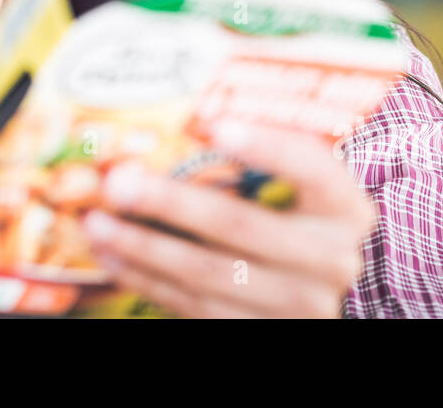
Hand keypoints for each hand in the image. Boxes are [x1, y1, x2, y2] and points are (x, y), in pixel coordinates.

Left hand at [81, 121, 376, 317]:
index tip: (216, 124)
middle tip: (119, 182)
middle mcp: (330, 258)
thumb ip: (266, 152)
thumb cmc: (303, 219)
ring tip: (97, 222)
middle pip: (243, 226)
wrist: (326, 292)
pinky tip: (113, 256)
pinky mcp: (263, 333)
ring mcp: (298, 305)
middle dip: (173, 203)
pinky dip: (148, 280)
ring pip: (209, 274)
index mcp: (345, 208)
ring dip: (144, 247)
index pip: (311, 168)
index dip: (266, 147)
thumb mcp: (306, 187)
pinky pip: (195, 308)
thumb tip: (191, 111)